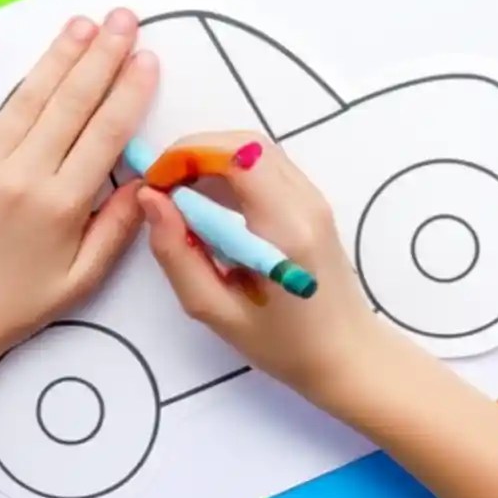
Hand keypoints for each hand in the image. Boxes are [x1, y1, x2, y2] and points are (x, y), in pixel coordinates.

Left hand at [0, 9, 158, 369]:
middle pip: (71, 105)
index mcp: (62, 207)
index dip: (130, 92)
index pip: (106, 135)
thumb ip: (116, 230)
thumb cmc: (11, 307)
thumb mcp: (79, 281)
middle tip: (123, 20)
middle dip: (103, 57)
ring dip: (57, 56)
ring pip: (24, 98)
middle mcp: (21, 178)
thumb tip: (148, 183)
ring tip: (81, 24)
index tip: (146, 58)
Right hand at [136, 132, 383, 396]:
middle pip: (244, 143)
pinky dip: (230, 170)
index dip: (186, 155)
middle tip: (160, 187)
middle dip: (193, 152)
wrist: (348, 355)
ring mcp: (314, 198)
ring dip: (210, 158)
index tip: (153, 184)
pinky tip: (209, 203)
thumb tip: (150, 199)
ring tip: (178, 194)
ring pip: (255, 148)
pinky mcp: (312, 202)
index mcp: (284, 229)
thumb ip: (177, 254)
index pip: (235, 157)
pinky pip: (267, 165)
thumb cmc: (285, 345)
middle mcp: (305, 202)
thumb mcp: (217, 311)